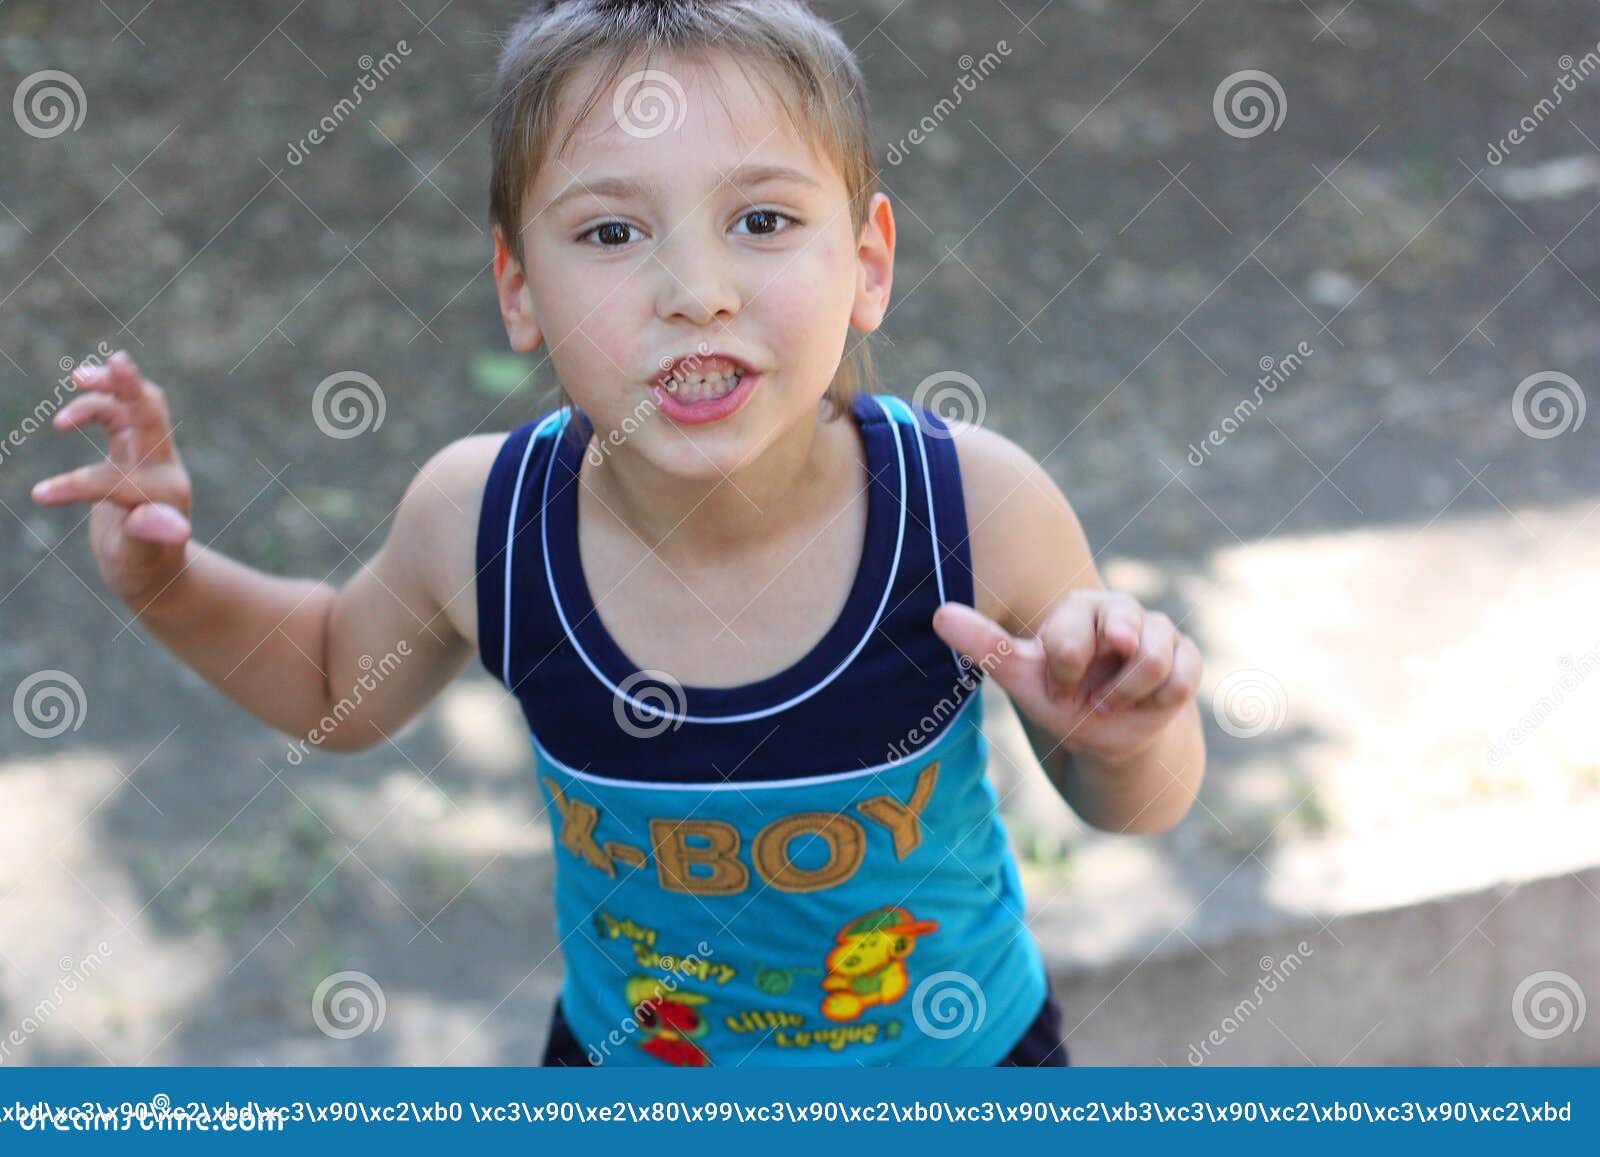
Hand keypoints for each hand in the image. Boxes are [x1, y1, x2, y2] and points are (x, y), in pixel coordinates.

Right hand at [31, 351, 193, 608]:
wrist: (156, 571)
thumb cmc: (145, 569)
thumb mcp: (142, 559)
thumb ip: (151, 538)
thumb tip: (175, 527)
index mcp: (163, 491)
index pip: (116, 475)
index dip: (76, 484)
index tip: (40, 496)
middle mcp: (162, 467)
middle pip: (151, 413)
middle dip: (132, 387)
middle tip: (116, 359)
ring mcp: (150, 456)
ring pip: (133, 407)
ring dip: (103, 395)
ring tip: (65, 407)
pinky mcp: (135, 452)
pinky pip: (122, 414)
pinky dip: (98, 403)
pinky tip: (71, 412)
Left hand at [931, 590, 1201, 766]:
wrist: (1107, 734)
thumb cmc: (1060, 696)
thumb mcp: (1020, 675)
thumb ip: (984, 643)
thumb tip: (938, 614)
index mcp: (1079, 607)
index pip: (1073, 633)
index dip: (1065, 672)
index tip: (1058, 688)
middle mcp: (1120, 610)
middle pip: (1123, 634)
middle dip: (1105, 683)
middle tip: (1092, 700)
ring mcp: (1158, 631)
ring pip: (1154, 658)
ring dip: (1128, 696)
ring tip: (1113, 704)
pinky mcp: (1187, 657)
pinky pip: (1182, 678)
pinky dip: (1159, 702)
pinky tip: (1145, 706)